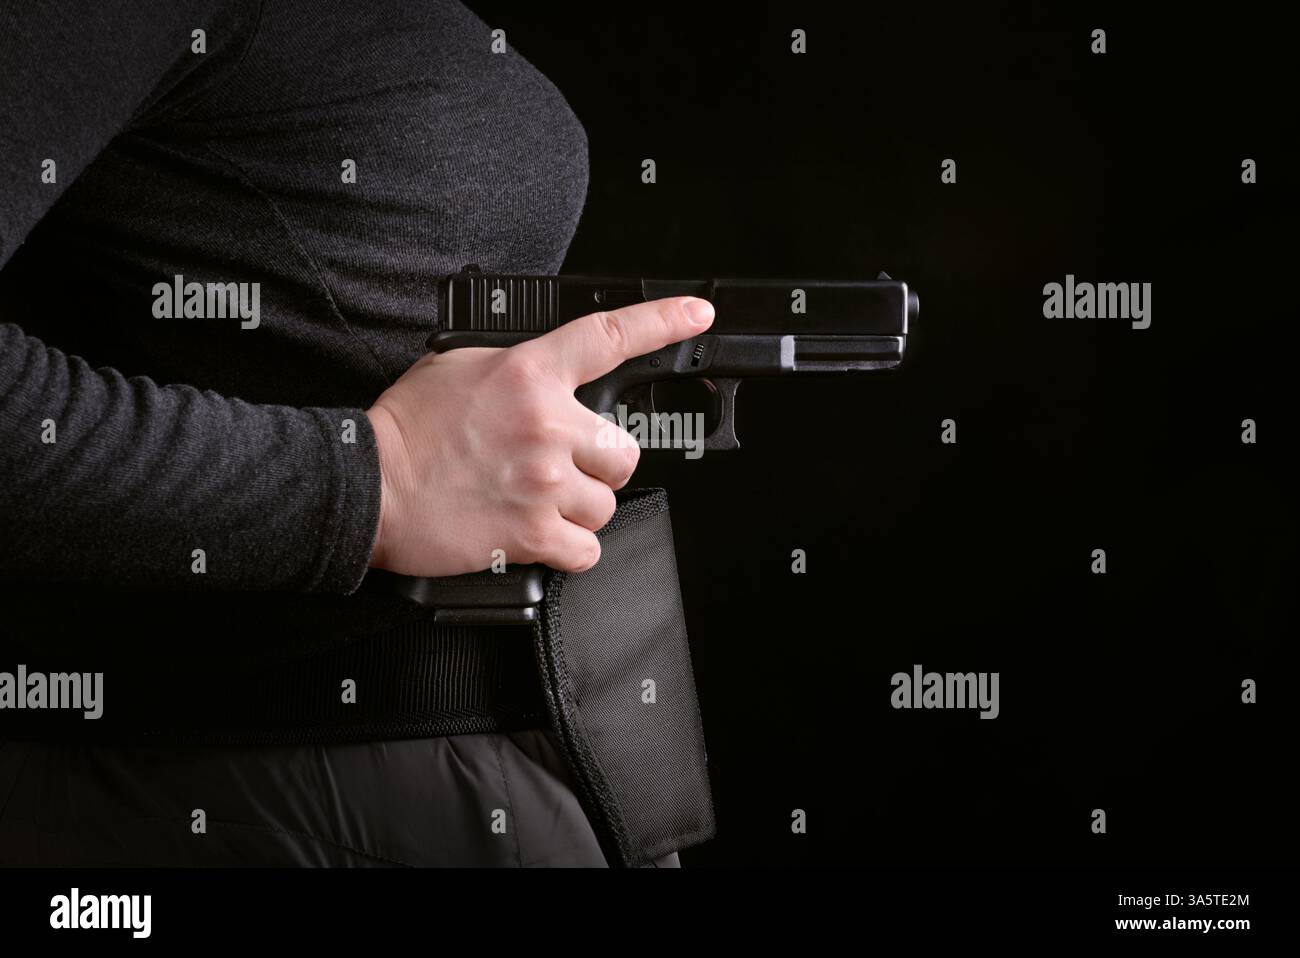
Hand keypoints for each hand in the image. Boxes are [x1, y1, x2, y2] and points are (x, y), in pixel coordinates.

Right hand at [365, 296, 714, 575]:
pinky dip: (569, 549)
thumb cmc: (406, 429)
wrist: (370, 486)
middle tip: (560, 467)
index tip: (694, 314)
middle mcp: (546, 425)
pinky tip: (539, 535)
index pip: (609, 337)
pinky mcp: (532, 533)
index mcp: (529, 374)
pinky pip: (587, 549)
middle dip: (599, 465)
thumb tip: (551, 373)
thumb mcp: (460, 367)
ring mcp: (543, 482)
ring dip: (580, 508)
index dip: (662, 321)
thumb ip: (519, 367)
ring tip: (537, 502)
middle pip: (624, 451)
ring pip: (606, 504)